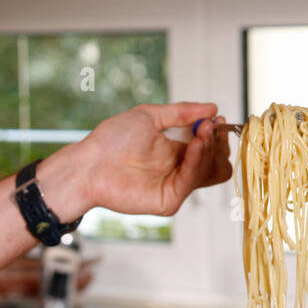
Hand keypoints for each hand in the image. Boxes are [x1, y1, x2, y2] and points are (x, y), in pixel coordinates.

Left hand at [79, 101, 231, 216]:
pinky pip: (192, 181)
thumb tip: (211, 108)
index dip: (216, 133)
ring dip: (211, 149)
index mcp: (176, 150)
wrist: (90, 163)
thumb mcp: (149, 116)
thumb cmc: (112, 139)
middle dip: (217, 142)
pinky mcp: (168, 200)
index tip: (216, 118)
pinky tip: (197, 143)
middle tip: (211, 125)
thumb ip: (181, 112)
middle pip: (216, 161)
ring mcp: (175, 185)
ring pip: (210, 172)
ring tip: (204, 130)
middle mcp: (178, 168)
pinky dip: (198, 161)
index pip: (209, 146)